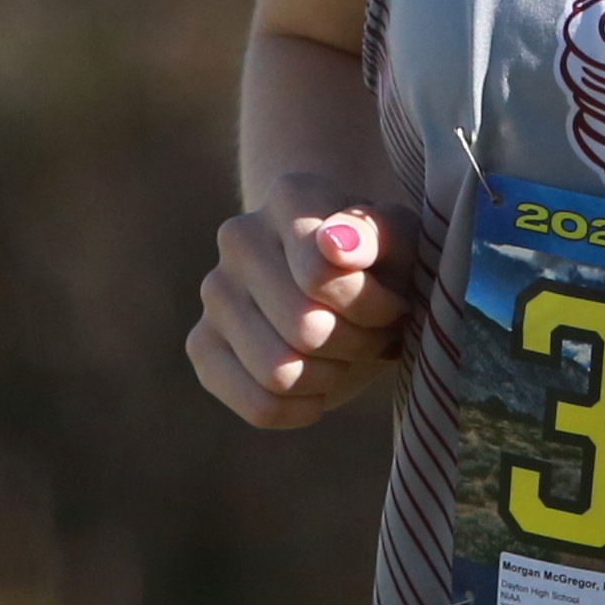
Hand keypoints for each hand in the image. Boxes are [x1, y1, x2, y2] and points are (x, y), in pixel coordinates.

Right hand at [189, 177, 415, 429]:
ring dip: (333, 376)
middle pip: (304, 330)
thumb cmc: (384, 260)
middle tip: (377, 333)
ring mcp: (214, 291)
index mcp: (291, 197)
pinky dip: (301, 408)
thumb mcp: (402, 241)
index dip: (373, 307)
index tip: (395, 302)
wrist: (350, 281)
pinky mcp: (202, 344)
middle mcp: (239, 237)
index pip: (321, 278)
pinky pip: (257, 404)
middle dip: (358, 343)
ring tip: (350, 352)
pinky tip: (321, 385)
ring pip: (278, 373)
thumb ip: (378, 236)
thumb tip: (335, 245)